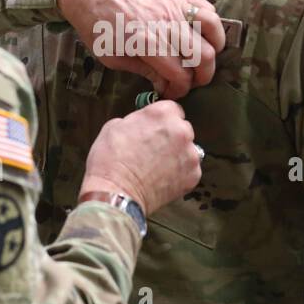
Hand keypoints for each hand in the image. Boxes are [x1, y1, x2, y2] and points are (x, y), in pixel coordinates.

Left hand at [57, 0, 224, 99]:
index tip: (172, 92)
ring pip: (213, 30)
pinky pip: (207, 7)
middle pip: (203, 56)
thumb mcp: (112, 57)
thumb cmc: (95, 25)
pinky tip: (202, 34)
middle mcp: (167, 24)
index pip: (180, 75)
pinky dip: (211, 23)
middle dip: (202, 76)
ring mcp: (175, 6)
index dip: (180, 90)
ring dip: (213, 49)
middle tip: (192, 81)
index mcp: (148, 44)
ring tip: (204, 58)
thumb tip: (165, 82)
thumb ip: (142, 70)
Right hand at [80, 100, 202, 215]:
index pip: (172, 109)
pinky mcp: (193, 176)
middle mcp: (181, 131)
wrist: (116, 194)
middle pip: (182, 128)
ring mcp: (190, 154)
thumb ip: (137, 120)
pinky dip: (180, 174)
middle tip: (154, 150)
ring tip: (158, 167)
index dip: (162, 120)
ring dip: (177, 155)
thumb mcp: (115, 126)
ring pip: (188, 150)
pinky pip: (189, 170)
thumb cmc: (111, 161)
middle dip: (171, 137)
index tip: (157, 128)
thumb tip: (141, 124)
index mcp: (162, 114)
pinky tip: (163, 178)